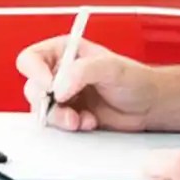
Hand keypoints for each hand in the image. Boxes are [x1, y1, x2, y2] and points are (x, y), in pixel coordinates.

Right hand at [15, 36, 155, 131]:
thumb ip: (83, 71)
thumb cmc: (135, 79)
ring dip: (60, 118)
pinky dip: (70, 127)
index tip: (51, 86)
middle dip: (49, 102)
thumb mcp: (111, 67)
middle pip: (33, 88)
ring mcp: (63, 96)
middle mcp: (59, 73)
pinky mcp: (69, 116)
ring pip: (42, 109)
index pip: (32, 59)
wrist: (148, 105)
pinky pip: (55, 125)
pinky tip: (88, 122)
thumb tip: (60, 87)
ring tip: (81, 118)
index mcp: (65, 52)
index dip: (35, 73)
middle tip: (67, 107)